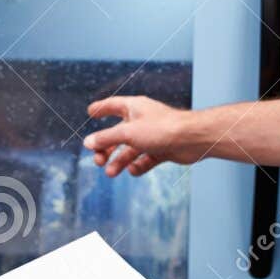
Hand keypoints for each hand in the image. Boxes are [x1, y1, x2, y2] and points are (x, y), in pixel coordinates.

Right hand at [83, 96, 207, 176]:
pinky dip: (138, 166)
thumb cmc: (161, 128)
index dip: (101, 108)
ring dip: (119, 161)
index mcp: (134, 108)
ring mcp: (152, 136)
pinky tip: (134, 170)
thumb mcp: (127, 133)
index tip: (91, 112)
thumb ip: (106, 138)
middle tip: (97, 161)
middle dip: (106, 148)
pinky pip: (145, 159)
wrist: (192, 139)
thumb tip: (87, 142)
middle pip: (118, 134)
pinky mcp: (162, 149)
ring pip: (130, 150)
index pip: (113, 105)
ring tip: (110, 173)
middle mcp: (142, 120)